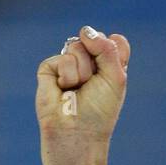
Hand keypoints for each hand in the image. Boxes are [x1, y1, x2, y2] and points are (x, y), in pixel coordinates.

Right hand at [36, 25, 130, 159]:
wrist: (77, 133)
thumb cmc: (99, 112)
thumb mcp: (116, 78)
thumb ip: (107, 48)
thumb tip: (84, 31)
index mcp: (109, 68)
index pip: (116, 42)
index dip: (114, 51)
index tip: (112, 74)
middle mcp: (89, 64)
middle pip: (95, 38)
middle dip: (97, 61)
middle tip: (93, 85)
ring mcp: (69, 65)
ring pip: (78, 46)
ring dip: (83, 70)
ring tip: (78, 89)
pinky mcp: (49, 69)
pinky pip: (62, 57)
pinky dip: (67, 75)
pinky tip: (64, 90)